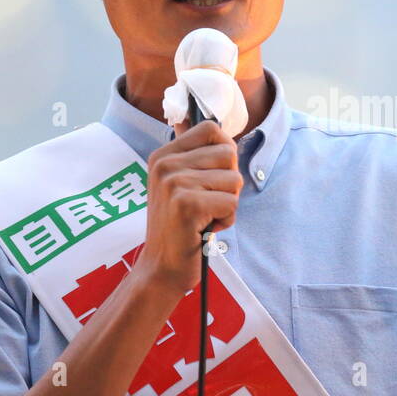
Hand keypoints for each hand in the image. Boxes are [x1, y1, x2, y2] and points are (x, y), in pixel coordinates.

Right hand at [135, 118, 241, 293]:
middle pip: (228, 153)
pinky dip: (226, 220)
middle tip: (209, 202)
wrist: (162, 267)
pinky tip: (205, 228)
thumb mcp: (181, 184)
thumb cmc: (181, 227)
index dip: (225, 151)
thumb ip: (199, 158)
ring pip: (234, 179)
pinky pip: (232, 203)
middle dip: (230, 182)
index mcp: (163, 155)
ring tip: (205, 217)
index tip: (215, 176)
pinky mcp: (186, 204)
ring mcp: (173, 183)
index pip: (211, 128)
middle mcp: (165, 164)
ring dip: (229, 203)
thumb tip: (224, 133)